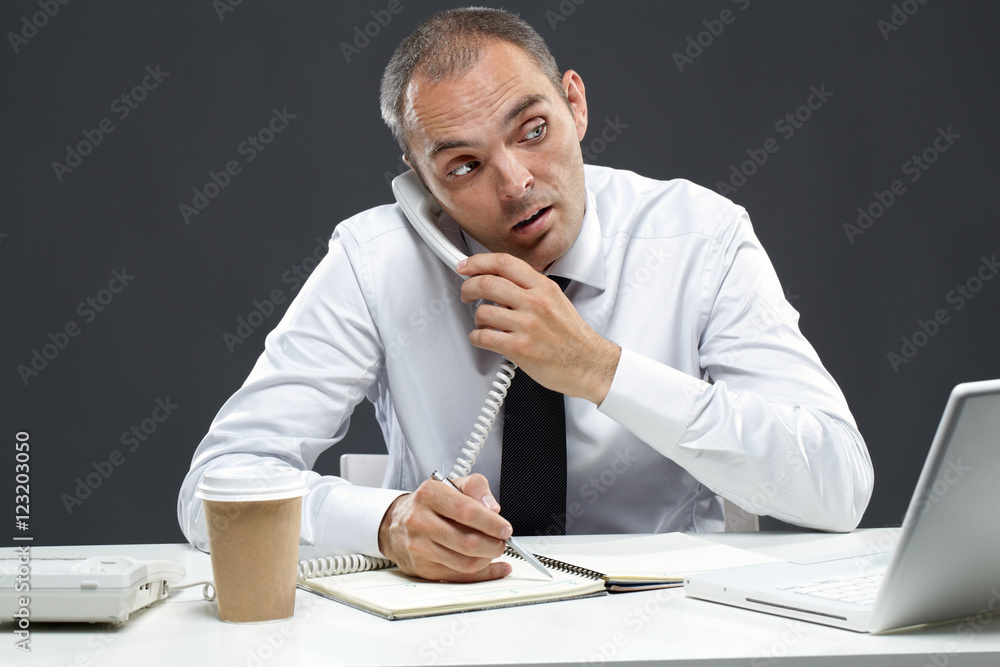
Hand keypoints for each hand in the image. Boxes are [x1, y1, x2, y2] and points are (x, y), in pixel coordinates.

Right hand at [377, 473, 513, 581]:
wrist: (396, 524)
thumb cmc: (428, 504)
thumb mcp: (451, 484)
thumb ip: (476, 488)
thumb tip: (493, 509)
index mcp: (429, 495)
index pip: (467, 511)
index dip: (492, 523)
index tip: (505, 528)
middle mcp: (420, 521)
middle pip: (468, 542)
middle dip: (493, 545)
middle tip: (502, 541)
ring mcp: (419, 547)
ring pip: (465, 563)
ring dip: (488, 559)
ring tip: (492, 550)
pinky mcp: (423, 568)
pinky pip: (460, 577)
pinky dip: (484, 574)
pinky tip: (494, 567)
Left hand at [457, 253, 620, 404]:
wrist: (590, 364)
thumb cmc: (573, 337)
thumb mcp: (557, 300)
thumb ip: (531, 288)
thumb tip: (501, 281)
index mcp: (543, 287)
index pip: (503, 262)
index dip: (478, 262)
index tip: (465, 266)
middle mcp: (535, 303)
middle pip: (487, 283)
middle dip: (468, 287)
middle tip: (466, 293)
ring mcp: (527, 325)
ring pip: (482, 311)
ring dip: (476, 318)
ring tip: (484, 323)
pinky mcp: (519, 348)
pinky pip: (484, 337)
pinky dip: (477, 337)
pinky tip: (485, 339)